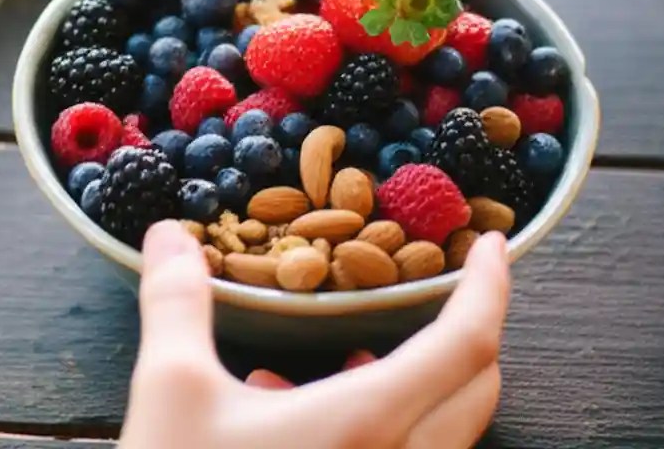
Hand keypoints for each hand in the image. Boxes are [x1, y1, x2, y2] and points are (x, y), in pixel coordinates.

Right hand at [120, 222, 509, 448]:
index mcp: (367, 422)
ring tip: (350, 354)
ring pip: (440, 433)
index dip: (489, 288)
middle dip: (466, 332)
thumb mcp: (171, 389)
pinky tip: (296, 412)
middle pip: (474, 391)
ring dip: (417, 383)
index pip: (465, 344)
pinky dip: (378, 424)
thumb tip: (169, 234)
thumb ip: (178, 302)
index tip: (493, 244)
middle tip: (433, 290)